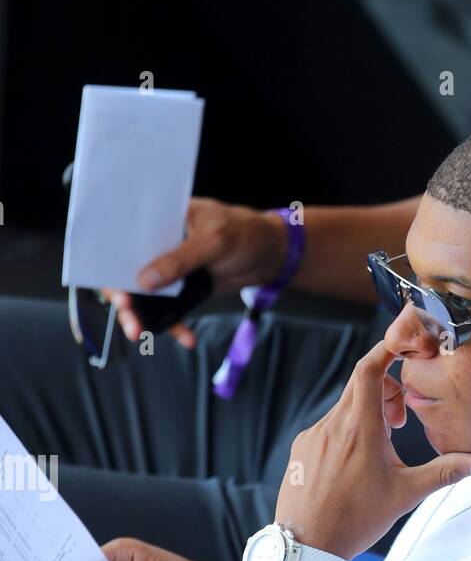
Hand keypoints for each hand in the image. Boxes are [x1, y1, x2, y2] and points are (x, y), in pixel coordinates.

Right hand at [105, 198, 289, 348]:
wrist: (270, 255)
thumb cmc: (243, 233)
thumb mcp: (214, 241)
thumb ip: (180, 260)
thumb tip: (145, 281)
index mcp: (158, 221)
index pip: (123, 239)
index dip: (110, 263)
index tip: (114, 287)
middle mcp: (157, 246)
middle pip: (127, 273)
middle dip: (123, 299)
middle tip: (128, 321)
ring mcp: (169, 270)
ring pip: (145, 297)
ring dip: (142, 318)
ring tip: (142, 336)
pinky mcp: (182, 291)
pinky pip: (170, 311)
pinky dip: (175, 326)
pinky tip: (187, 339)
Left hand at [275, 340, 470, 559]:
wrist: (308, 548)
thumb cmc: (357, 521)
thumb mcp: (406, 494)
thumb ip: (446, 472)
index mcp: (360, 428)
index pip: (369, 368)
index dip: (387, 349)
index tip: (404, 346)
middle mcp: (332, 425)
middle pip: (360, 384)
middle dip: (386, 391)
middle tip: (402, 421)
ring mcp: (312, 436)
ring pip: (344, 407)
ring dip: (367, 414)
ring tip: (382, 449)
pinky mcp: (300, 450)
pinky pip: (327, 427)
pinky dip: (347, 432)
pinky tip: (355, 465)